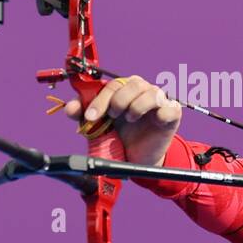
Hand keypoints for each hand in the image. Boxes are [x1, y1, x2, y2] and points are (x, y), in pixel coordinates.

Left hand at [62, 75, 182, 167]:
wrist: (138, 159)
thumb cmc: (120, 137)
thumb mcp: (99, 127)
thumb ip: (84, 115)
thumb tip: (69, 108)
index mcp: (123, 90)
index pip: (112, 85)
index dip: (99, 100)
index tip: (90, 116)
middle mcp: (141, 91)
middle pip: (131, 83)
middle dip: (117, 100)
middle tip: (112, 116)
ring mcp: (159, 101)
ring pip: (151, 92)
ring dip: (136, 106)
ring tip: (131, 119)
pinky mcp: (172, 113)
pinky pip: (169, 107)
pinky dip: (160, 113)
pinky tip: (154, 122)